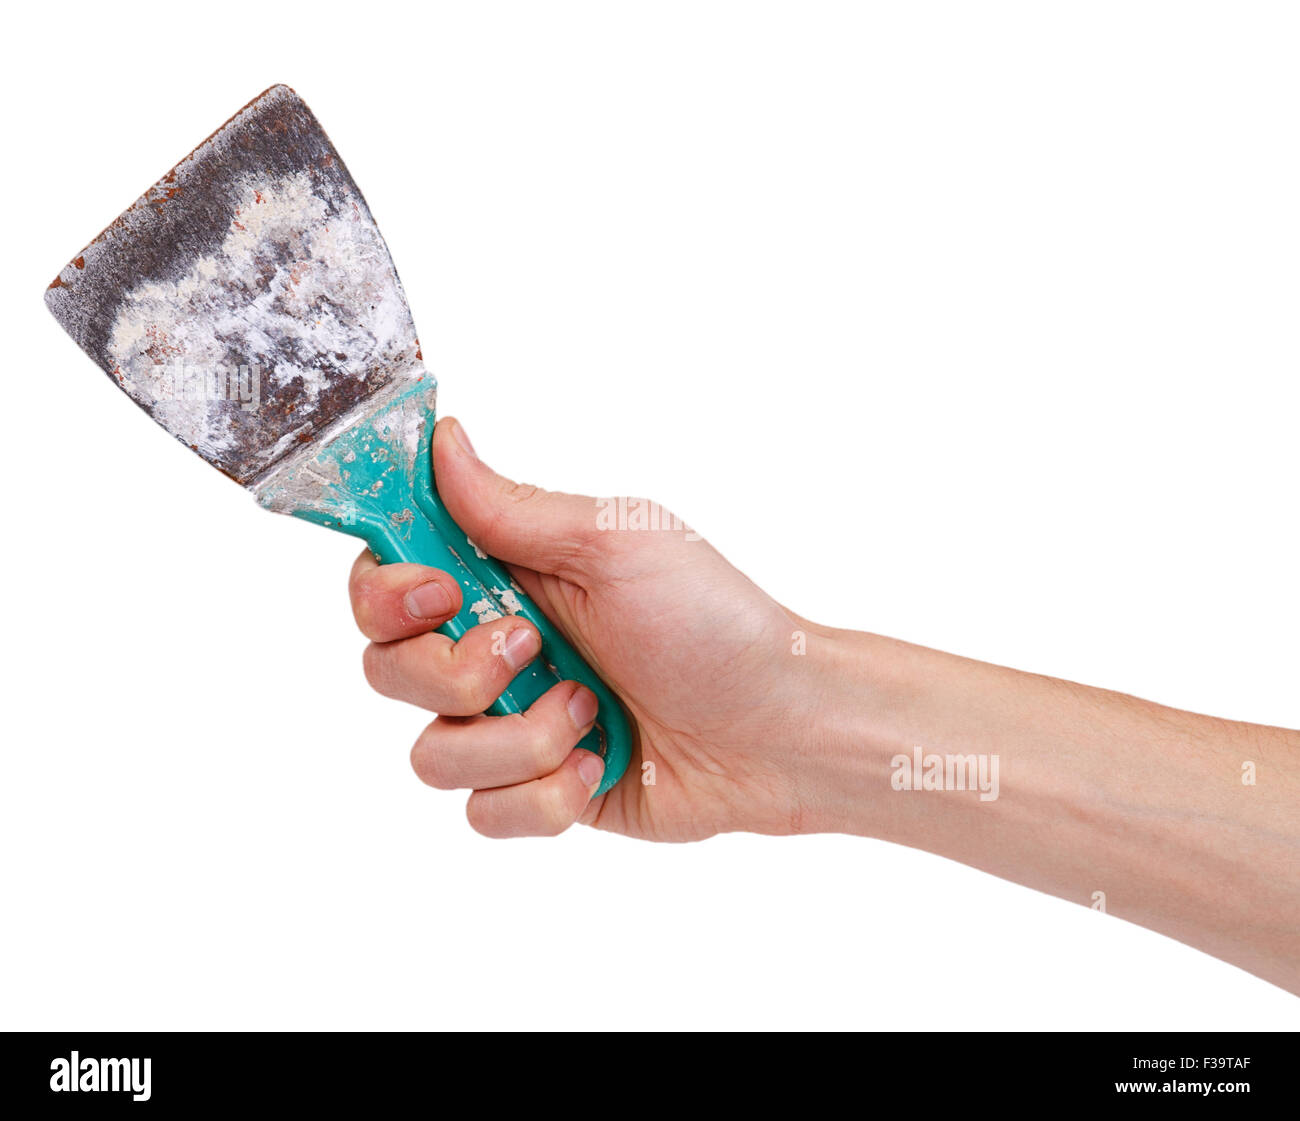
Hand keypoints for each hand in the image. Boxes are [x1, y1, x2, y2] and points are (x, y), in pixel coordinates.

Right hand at [349, 416, 831, 839]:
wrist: (779, 729)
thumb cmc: (712, 621)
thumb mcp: (614, 543)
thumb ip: (512, 508)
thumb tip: (441, 441)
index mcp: (507, 575)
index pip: (386, 579)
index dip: (384, 593)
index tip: (435, 596)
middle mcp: (496, 649)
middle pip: (387, 670)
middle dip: (453, 673)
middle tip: (530, 649)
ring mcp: (513, 725)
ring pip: (432, 755)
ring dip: (517, 738)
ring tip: (589, 712)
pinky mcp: (537, 791)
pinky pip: (483, 813)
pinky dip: (545, 795)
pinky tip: (599, 761)